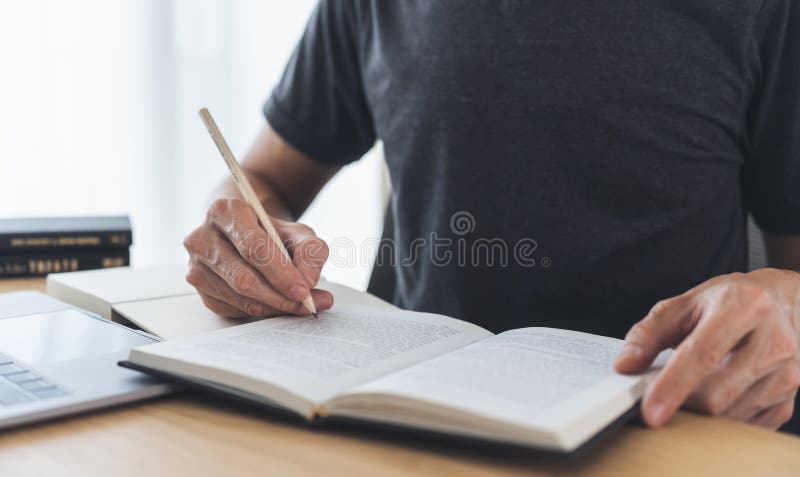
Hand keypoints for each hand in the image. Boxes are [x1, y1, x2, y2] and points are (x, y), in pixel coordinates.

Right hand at [183, 198, 332, 317]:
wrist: (246, 235)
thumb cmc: (271, 233)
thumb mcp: (297, 233)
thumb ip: (310, 251)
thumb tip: (309, 280)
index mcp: (226, 212)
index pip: (253, 246)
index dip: (281, 272)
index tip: (304, 289)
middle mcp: (203, 238)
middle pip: (243, 277)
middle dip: (279, 295)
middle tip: (307, 303)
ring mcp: (197, 266)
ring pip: (239, 297)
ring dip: (274, 306)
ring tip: (301, 305)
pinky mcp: (200, 289)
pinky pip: (233, 309)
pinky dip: (261, 310)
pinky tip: (277, 304)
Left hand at [614, 269, 799, 429]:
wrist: (787, 302)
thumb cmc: (732, 301)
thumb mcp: (686, 303)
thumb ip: (649, 332)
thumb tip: (625, 365)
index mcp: (744, 307)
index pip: (702, 354)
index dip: (672, 385)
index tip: (649, 411)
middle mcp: (773, 341)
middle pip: (715, 394)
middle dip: (680, 399)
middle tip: (662, 390)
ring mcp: (787, 375)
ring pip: (728, 415)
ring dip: (698, 409)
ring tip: (694, 383)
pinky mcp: (788, 401)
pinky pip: (743, 425)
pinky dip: (719, 418)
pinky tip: (716, 392)